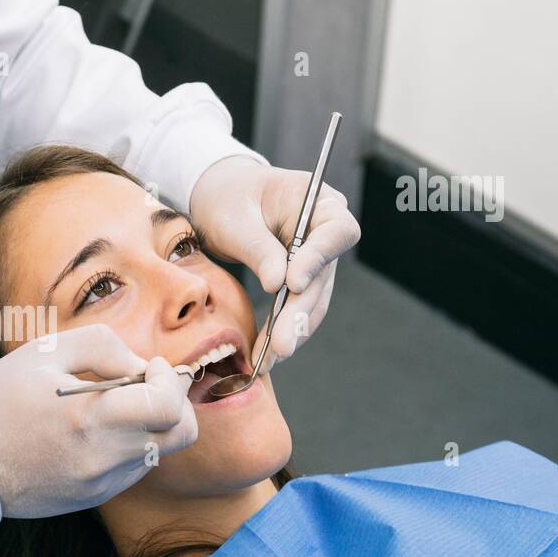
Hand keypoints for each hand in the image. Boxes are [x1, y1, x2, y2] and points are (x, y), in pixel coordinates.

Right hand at [0, 324, 196, 518]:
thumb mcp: (42, 353)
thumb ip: (102, 346)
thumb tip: (140, 365)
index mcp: (90, 418)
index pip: (168, 406)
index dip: (167, 379)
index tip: (147, 366)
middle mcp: (102, 458)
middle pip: (180, 435)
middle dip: (173, 403)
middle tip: (146, 386)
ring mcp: (99, 483)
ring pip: (158, 452)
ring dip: (148, 424)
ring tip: (110, 408)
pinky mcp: (92, 498)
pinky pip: (132, 469)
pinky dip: (127, 445)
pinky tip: (93, 432)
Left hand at [189, 156, 359, 371]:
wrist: (221, 199)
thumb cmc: (228, 198)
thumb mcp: (234, 217)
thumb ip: (258, 247)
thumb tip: (278, 284)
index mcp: (317, 201)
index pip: (335, 231)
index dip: (318, 259)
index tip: (293, 283)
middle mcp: (325, 232)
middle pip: (323, 276)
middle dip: (299, 312)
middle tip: (281, 344)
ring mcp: (316, 259)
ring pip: (312, 300)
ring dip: (291, 331)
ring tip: (268, 358)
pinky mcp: (301, 281)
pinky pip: (296, 308)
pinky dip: (281, 330)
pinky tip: (266, 354)